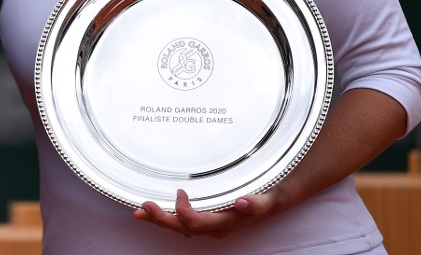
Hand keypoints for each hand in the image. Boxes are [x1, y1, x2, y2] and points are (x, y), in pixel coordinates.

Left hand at [131, 187, 285, 238]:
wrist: (279, 198)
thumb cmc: (272, 196)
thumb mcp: (271, 198)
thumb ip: (258, 204)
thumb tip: (241, 204)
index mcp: (227, 222)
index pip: (197, 223)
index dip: (183, 211)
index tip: (180, 191)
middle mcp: (217, 226)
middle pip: (183, 228)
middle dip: (161, 220)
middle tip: (142, 208)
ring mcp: (213, 224)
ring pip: (182, 227)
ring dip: (160, 220)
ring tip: (141, 213)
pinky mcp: (210, 218)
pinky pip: (186, 222)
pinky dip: (169, 217)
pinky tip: (157, 214)